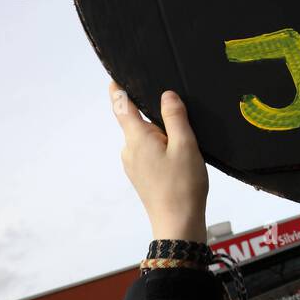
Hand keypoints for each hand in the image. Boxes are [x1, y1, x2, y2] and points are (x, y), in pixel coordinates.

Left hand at [111, 84, 208, 241]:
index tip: (114, 76)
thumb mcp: (185, 145)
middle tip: (181, 123)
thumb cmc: (183, 184)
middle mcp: (129, 149)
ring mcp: (133, 164)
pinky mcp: (140, 176)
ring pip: (145, 139)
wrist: (178, 223)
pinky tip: (179, 161)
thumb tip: (166, 95)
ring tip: (184, 148)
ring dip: (162, 137)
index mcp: (137, 138)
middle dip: (156, 117)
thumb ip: (175, 117)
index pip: (121, 106)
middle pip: (138, 122)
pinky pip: (148, 153)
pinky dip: (162, 150)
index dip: (117, 89)